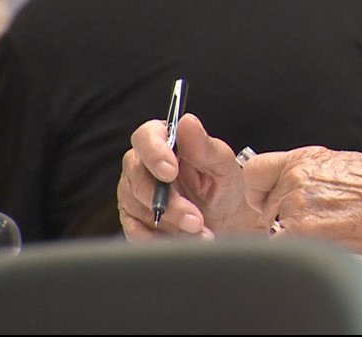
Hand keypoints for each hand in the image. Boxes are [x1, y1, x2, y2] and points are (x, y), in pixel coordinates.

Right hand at [117, 113, 257, 239]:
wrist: (228, 220)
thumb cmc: (223, 185)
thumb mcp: (222, 163)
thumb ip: (204, 145)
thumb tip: (187, 122)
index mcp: (163, 141)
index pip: (145, 137)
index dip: (155, 153)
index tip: (171, 171)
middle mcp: (142, 165)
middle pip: (138, 177)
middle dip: (169, 202)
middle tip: (196, 219)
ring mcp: (134, 193)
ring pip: (139, 208)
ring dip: (172, 224)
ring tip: (201, 231)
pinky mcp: (133, 220)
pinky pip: (136, 232)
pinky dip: (161, 240)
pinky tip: (183, 240)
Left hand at [242, 146, 361, 256]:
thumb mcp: (342, 163)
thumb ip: (309, 170)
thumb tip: (290, 179)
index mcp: (303, 160)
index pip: (255, 171)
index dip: (258, 190)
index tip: (265, 200)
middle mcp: (296, 180)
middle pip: (266, 207)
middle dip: (282, 218)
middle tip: (312, 222)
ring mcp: (298, 208)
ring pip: (275, 229)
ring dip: (294, 235)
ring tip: (326, 231)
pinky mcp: (306, 234)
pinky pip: (286, 247)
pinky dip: (302, 249)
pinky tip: (326, 243)